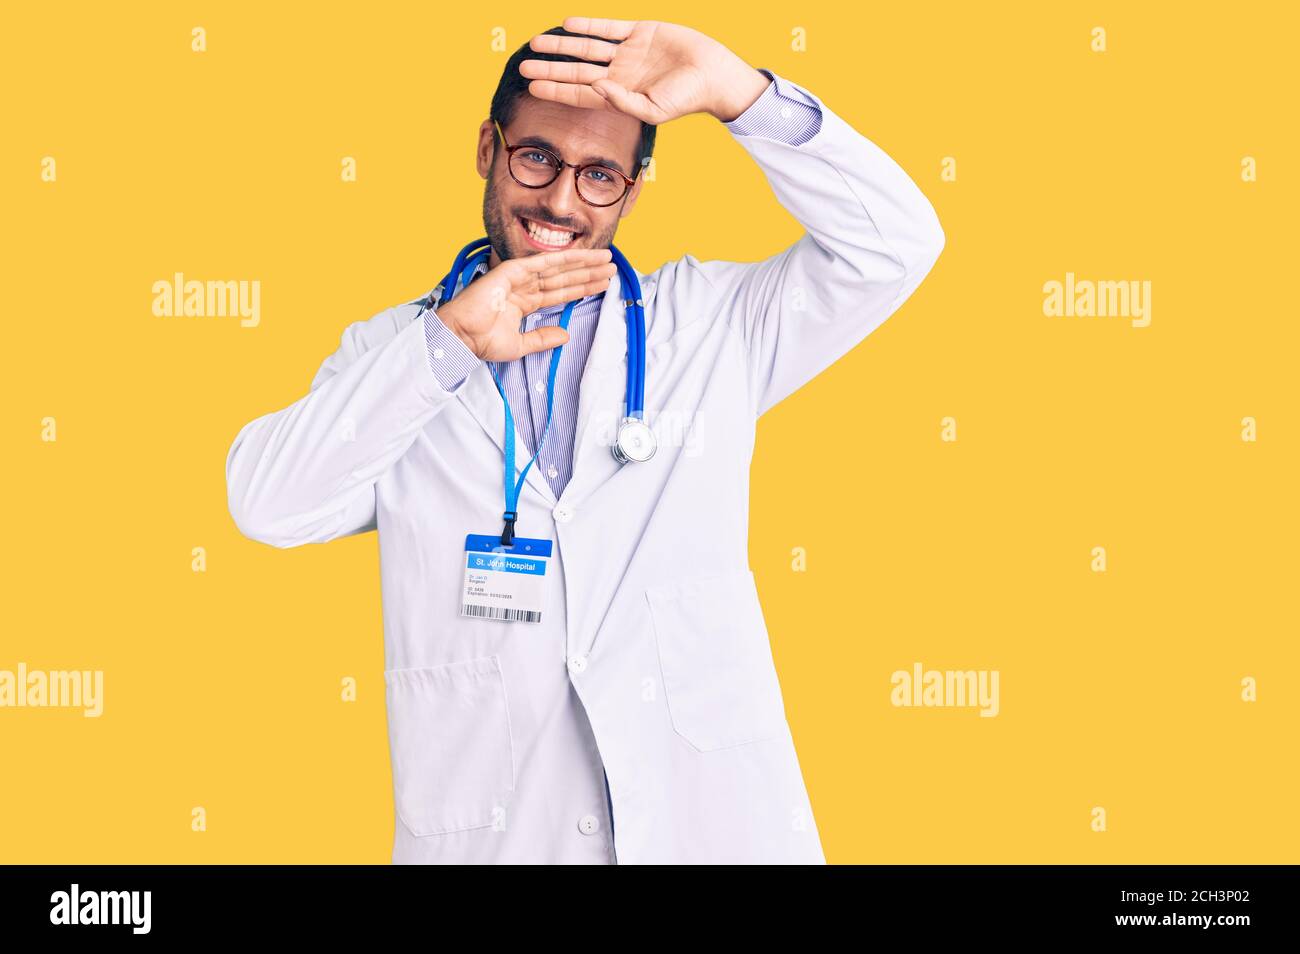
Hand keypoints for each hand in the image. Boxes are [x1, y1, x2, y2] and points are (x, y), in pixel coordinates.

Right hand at [435, 248, 615, 360]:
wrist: (461, 337)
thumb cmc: (482, 342)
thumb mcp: (521, 345)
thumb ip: (543, 339)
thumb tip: (566, 336)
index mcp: (526, 302)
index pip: (561, 292)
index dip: (582, 287)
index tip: (602, 284)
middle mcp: (524, 287)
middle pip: (564, 277)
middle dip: (589, 272)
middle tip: (612, 267)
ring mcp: (518, 277)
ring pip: (557, 268)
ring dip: (582, 263)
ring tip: (606, 259)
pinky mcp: (511, 271)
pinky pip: (542, 262)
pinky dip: (562, 258)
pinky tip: (582, 256)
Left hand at [520, 17, 770, 124]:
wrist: (714, 75)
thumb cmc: (687, 99)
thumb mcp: (653, 110)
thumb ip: (623, 102)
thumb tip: (596, 88)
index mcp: (620, 97)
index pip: (580, 94)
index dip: (555, 91)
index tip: (532, 88)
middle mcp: (619, 75)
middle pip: (576, 72)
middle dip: (550, 70)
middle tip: (522, 67)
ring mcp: (628, 53)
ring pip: (586, 48)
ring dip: (561, 47)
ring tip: (535, 44)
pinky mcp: (641, 32)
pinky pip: (608, 27)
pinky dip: (588, 25)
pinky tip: (567, 24)